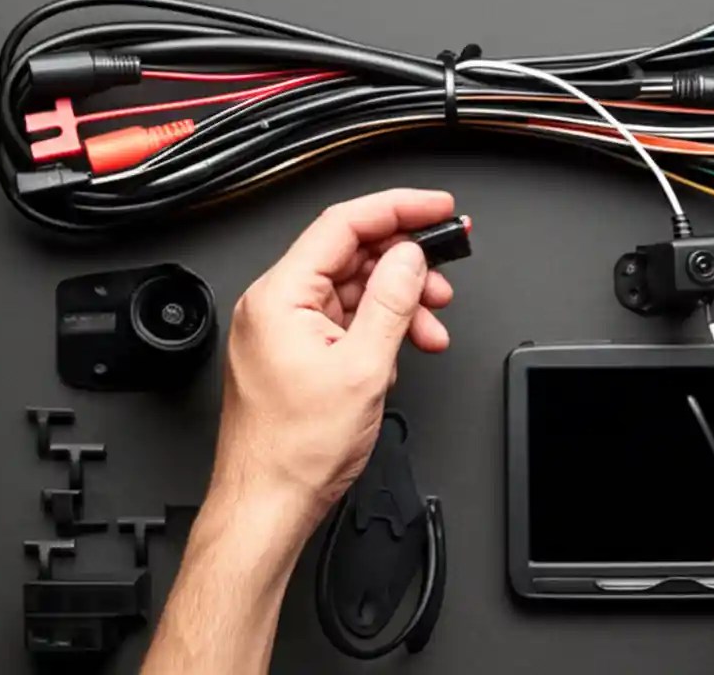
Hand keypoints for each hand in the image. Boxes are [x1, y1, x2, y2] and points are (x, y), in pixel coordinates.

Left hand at [210, 188, 456, 526]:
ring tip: (430, 327)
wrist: (268, 505)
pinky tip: (401, 348)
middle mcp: (275, 305)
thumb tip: (409, 257)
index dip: (397, 209)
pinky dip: (380, 328)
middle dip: (406, 265)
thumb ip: (391, 302)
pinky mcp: (294, 353)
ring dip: (399, 303)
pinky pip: (344, 321)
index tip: (437, 209)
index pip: (344, 224)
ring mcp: (283, 330)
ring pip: (353, 290)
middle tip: (445, 275)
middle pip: (351, 255)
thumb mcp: (362, 367)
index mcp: (279, 296)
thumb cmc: (294, 451)